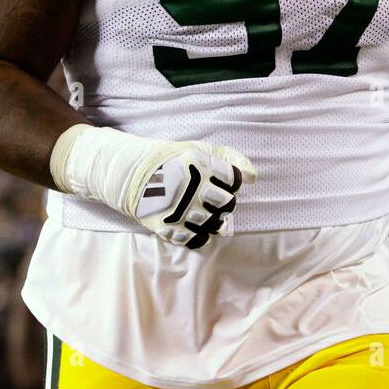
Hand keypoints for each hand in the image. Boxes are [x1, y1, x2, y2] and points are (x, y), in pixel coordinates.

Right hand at [132, 142, 256, 248]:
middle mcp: (191, 188)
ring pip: (213, 224)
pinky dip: (199, 235)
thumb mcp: (202, 150)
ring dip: (215, 220)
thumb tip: (253, 177)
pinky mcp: (166, 226)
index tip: (223, 180)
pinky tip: (196, 226)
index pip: (234, 180)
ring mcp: (178, 209)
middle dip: (225, 202)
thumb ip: (231, 158)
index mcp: (200, 166)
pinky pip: (194, 239)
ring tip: (206, 212)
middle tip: (215, 199)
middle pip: (227, 204)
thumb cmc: (176, 160)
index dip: (232, 182)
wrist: (135, 174)